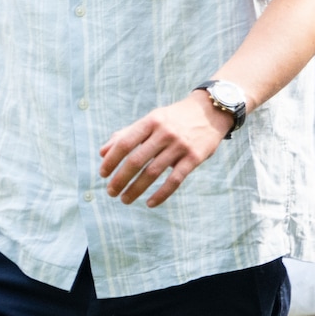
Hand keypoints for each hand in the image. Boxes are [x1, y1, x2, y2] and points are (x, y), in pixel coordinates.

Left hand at [99, 92, 232, 206]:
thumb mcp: (152, 120)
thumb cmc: (175, 118)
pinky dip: (161, 194)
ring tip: (125, 199)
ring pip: (153, 173)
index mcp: (151, 122)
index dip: (111, 160)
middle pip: (136, 161)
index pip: (125, 143)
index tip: (103, 174)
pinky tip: (150, 203)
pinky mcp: (195, 157)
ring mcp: (180, 146)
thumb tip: (102, 153)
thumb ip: (127, 134)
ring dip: (136, 189)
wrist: (212, 111)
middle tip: (111, 192)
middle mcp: (165, 133)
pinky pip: (175, 180)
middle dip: (120, 179)